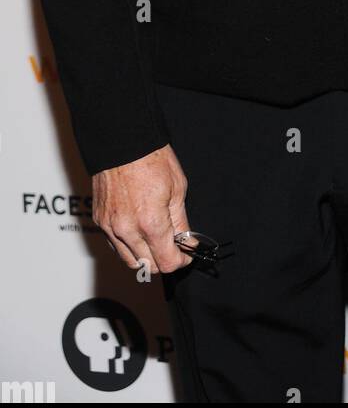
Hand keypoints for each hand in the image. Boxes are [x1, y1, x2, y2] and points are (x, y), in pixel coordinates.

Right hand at [93, 143, 192, 274]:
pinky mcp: (100, 220)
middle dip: (164, 260)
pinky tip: (139, 231)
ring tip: (157, 238)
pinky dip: (128, 245)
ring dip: (145, 256)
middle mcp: (127, 230)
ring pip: (129, 260)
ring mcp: (110, 227)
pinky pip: (115, 245)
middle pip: (147, 266)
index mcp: (150, 222)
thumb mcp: (177, 189)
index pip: (166, 262)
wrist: (123, 141)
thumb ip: (180, 222)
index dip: (181, 261)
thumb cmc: (151, 159)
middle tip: (174, 245)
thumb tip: (187, 242)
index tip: (187, 253)